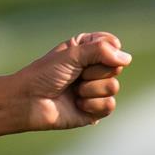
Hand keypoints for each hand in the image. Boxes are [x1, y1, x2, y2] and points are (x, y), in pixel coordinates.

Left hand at [15, 31, 131, 130]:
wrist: (28, 101)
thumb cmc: (44, 75)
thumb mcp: (72, 55)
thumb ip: (100, 50)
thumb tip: (126, 59)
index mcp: (88, 50)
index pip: (113, 45)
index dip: (103, 51)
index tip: (82, 55)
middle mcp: (95, 68)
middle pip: (116, 67)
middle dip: (92, 72)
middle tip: (73, 76)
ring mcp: (96, 89)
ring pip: (113, 87)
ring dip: (89, 90)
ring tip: (72, 91)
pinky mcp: (96, 110)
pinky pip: (109, 105)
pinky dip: (91, 105)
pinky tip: (76, 104)